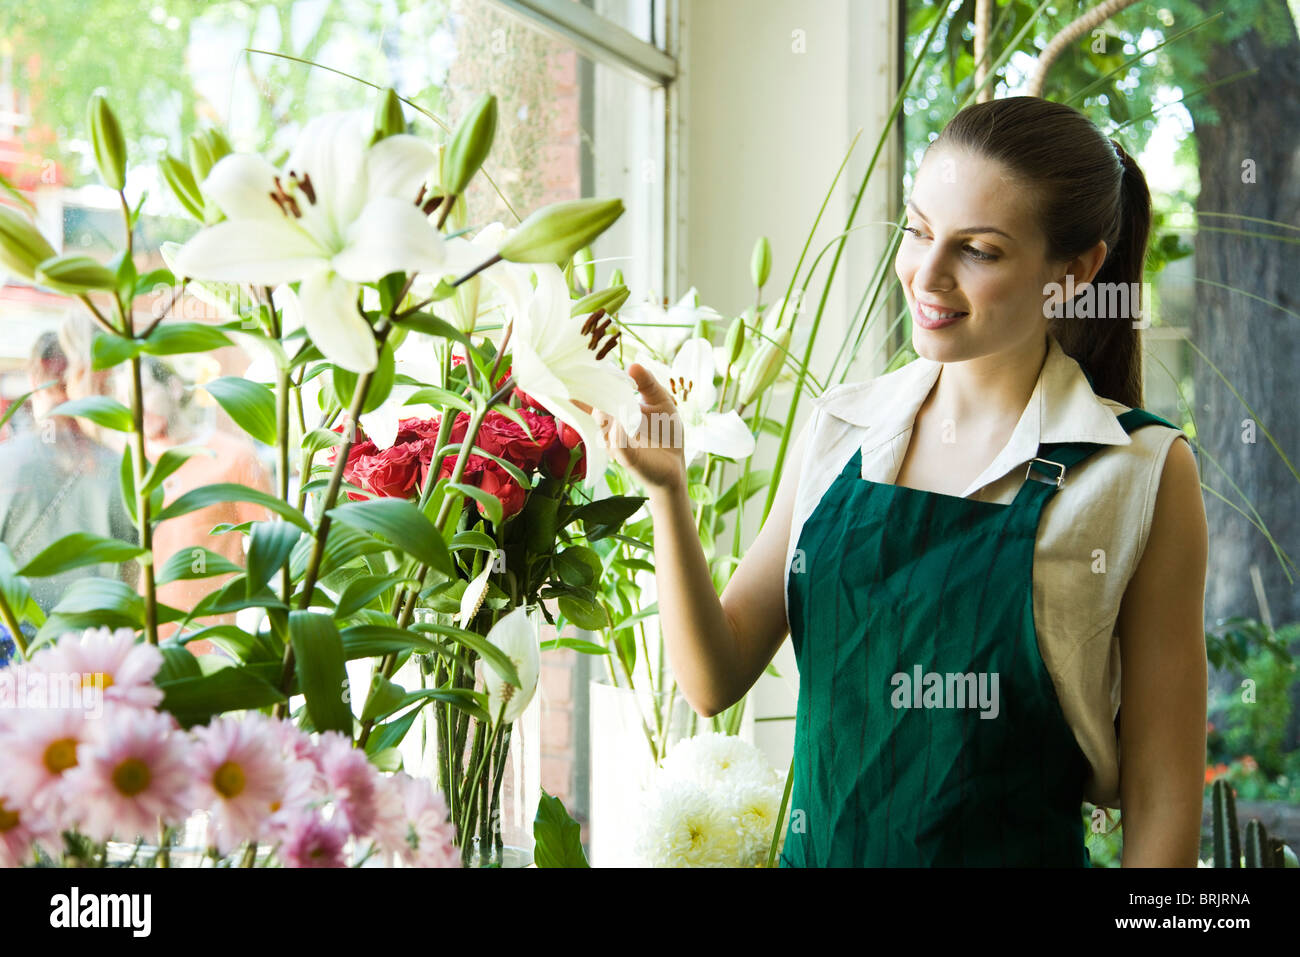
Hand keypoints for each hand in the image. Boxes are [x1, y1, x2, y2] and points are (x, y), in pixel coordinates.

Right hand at [575, 363, 686, 493]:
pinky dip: (618, 435)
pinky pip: (619, 446)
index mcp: (616, 412)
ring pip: (605, 428)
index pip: (598, 399)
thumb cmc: (666, 431)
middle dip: (590, 400)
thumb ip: (648, 383)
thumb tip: (633, 364)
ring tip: (604, 408)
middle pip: (597, 412)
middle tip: (583, 384)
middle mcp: (612, 428)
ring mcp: (617, 444)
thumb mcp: (659, 401)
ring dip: (604, 417)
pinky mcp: (627, 459)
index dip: (586, 389)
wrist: (675, 463)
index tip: (575, 373)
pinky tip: (620, 425)